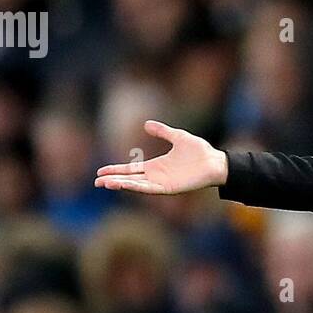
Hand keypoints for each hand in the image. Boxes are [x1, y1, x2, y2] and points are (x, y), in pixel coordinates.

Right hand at [94, 121, 227, 194]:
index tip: (101, 172)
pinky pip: (150, 189)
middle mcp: (156, 176)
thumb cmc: (200, 151)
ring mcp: (162, 183)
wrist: (216, 161)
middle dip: (113, 180)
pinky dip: (137, 187)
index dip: (116, 170)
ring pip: (137, 185)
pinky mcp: (169, 188)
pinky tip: (125, 185)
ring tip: (106, 184)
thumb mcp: (178, 136)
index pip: (131, 169)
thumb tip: (146, 124)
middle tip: (97, 181)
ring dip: (121, 184)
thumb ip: (162, 131)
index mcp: (156, 166)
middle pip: (130, 179)